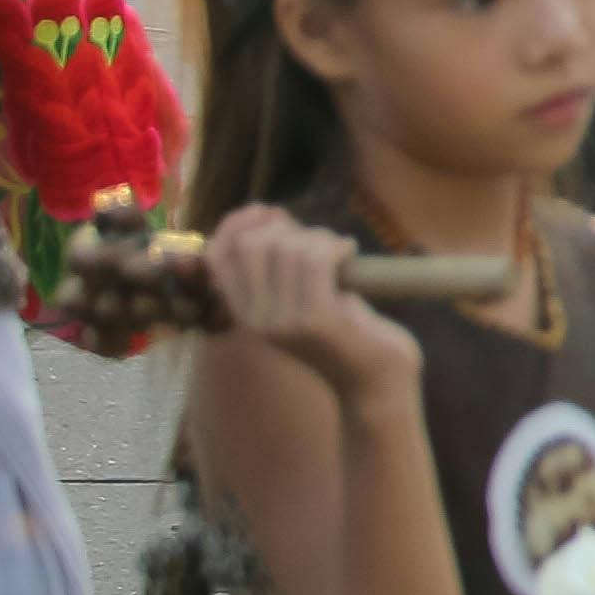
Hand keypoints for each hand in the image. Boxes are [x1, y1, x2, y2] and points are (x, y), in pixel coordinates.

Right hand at [203, 204, 419, 407]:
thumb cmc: (346, 331)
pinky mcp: (317, 320)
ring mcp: (285, 321)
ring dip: (319, 237)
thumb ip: (279, 265)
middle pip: (253, 244)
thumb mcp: (301, 299)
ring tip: (338, 249)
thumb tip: (263, 215)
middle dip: (287, 228)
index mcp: (246, 314)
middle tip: (318, 238)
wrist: (377, 381)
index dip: (237, 223)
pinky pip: (318, 260)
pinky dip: (337, 245)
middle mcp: (257, 320)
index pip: (217, 255)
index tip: (268, 212)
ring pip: (290, 248)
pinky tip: (350, 251)